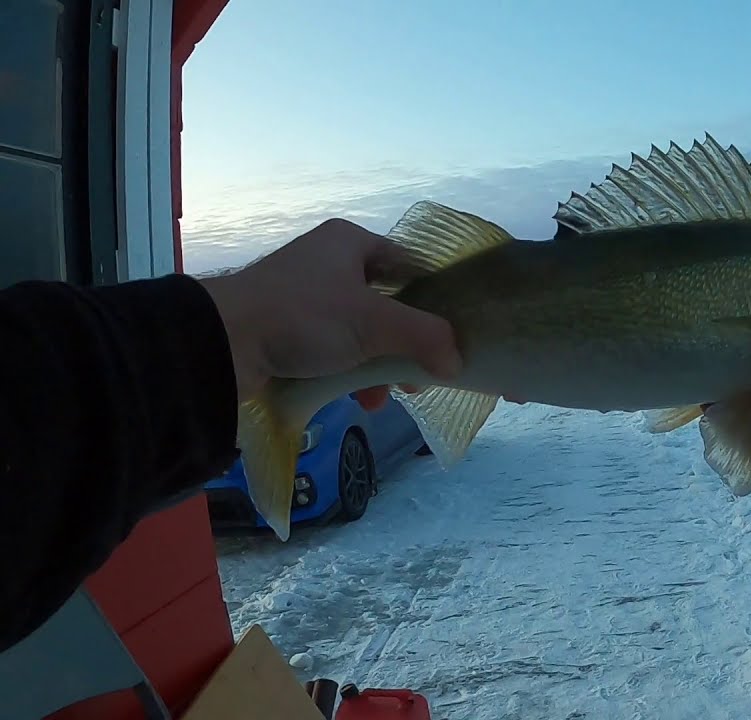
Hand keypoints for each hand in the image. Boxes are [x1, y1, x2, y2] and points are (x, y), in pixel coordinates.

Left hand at [198, 219, 461, 406]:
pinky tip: (358, 400)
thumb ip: (425, 338)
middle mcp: (328, 263)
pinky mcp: (287, 332)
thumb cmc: (304, 317)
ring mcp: (305, 299)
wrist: (221, 344)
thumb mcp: (375, 323)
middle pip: (387, 304)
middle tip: (420, 375)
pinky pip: (335, 351)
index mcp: (349, 243)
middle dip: (406, 345)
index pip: (408, 263)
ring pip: (362, 333)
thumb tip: (458, 362)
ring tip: (384, 396)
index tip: (451, 333)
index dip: (433, 297)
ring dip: (379, 367)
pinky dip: (351, 374)